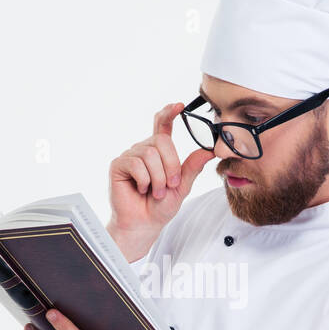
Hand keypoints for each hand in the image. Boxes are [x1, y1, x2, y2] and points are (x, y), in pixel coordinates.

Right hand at [107, 102, 215, 261]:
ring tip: (155, 192)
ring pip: (150, 154)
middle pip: (162, 141)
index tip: (179, 105)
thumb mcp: (182, 187)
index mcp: (159, 151)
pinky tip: (141, 189)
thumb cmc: (160, 206)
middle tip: (170, 185)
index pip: (163, 124)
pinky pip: (136, 164)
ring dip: (158, 178)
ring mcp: (130, 155)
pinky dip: (144, 180)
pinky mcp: (118, 165)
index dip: (170, 113)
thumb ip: (192, 168)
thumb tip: (210, 150)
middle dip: (171, 166)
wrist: (144, 224)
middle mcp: (144, 149)